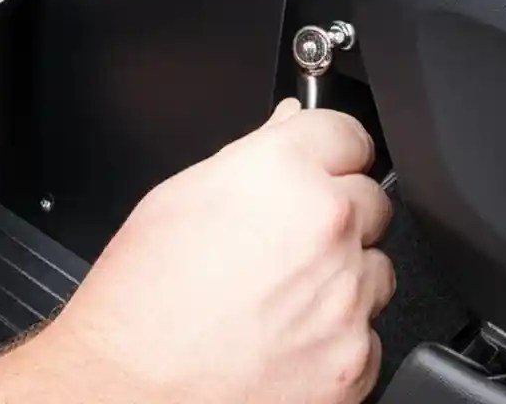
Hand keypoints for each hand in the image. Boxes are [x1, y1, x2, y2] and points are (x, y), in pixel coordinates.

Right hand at [40, 99, 393, 402]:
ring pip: (374, 268)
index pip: (347, 133)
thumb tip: (288, 129)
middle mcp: (325, 227)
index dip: (328, 152)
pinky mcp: (356, 357)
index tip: (322, 166)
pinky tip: (284, 339)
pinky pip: (368, 333)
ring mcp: (347, 296)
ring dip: (341, 277)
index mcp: (280, 174)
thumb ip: (251, 157)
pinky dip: (336, 337)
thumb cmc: (138, 303)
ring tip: (276, 299)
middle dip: (337, 216)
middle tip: (282, 245)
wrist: (131, 391)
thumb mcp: (178, 200)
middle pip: (369, 200)